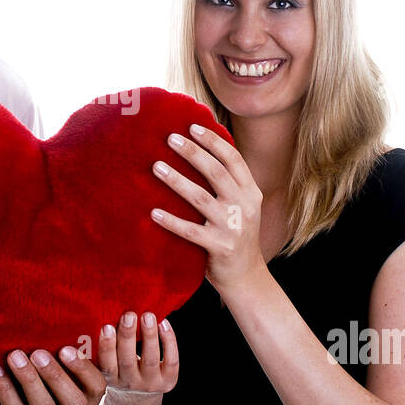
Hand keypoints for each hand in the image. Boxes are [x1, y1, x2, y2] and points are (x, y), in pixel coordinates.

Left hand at [0, 347, 105, 404]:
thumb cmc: (23, 379)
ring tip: (14, 356)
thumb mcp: (44, 368)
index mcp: (84, 404)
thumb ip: (59, 355)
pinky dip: (6, 390)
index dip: (85, 369)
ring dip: (29, 379)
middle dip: (56, 375)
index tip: (65, 347)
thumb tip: (63, 322)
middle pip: (75, 403)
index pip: (97, 389)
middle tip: (37, 352)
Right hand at [97, 310, 178, 395]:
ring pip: (150, 359)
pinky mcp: (168, 381)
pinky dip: (169, 341)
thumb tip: (103, 314)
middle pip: (127, 360)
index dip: (106, 346)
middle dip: (128, 336)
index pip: (107, 364)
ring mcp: (150, 383)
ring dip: (149, 336)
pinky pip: (171, 361)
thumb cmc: (120, 367)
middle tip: (128, 315)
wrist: (139, 394)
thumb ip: (105, 345)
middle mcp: (129, 383)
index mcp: (110, 378)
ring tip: (148, 316)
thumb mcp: (109, 362)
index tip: (106, 326)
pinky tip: (163, 323)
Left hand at [150, 122, 266, 290]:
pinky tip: (153, 212)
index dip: (214, 142)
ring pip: (201, 199)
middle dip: (193, 153)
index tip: (193, 127)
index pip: (234, 160)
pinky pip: (190, 231)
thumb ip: (228, 184)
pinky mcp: (219, 247)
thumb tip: (199, 151)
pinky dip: (171, 221)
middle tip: (170, 138)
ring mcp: (232, 228)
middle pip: (216, 173)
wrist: (246, 277)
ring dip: (177, 181)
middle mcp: (245, 207)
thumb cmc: (235, 235)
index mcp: (251, 192)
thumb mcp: (242, 206)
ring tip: (156, 167)